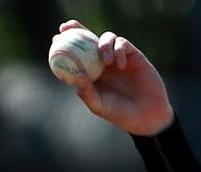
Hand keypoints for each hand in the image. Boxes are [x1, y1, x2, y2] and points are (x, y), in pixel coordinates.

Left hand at [57, 21, 174, 135]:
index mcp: (92, 73)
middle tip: (68, 27)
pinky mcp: (133, 55)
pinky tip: (120, 64)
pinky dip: (119, 51)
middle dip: (78, 29)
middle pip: (89, 39)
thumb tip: (77, 76)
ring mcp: (118, 57)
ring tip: (106, 62)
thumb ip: (87, 92)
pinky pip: (123, 44)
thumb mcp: (99, 105)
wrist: (145, 115)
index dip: (66, 45)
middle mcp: (103, 63)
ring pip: (107, 38)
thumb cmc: (120, 113)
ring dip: (103, 46)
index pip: (77, 55)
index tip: (55, 39)